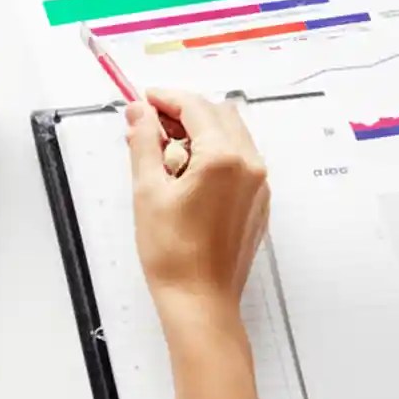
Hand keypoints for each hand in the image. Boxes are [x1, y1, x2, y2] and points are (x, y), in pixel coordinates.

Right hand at [125, 90, 269, 319]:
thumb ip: (144, 142)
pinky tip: (184, 175)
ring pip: (231, 136)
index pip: (195, 107)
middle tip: (148, 126)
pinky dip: (213, 155)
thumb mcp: (147, 190)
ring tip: (162, 154)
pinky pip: (239, 161)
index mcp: (223, 158)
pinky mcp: (258, 202)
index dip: (166, 98)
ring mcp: (258, 185)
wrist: (199, 300)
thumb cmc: (172, 253)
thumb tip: (139, 112)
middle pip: (218, 115)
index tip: (143, 100)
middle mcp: (250, 165)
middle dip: (183, 113)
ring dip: (198, 133)